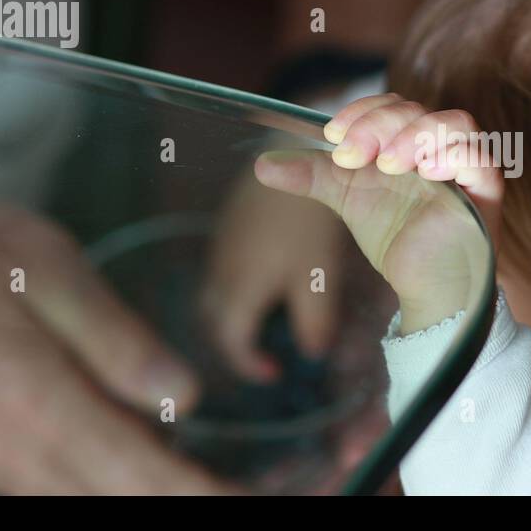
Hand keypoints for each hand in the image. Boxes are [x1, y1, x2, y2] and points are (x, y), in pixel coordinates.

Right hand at [0, 192, 230, 494]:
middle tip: (213, 476)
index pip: (140, 478)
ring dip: (115, 482)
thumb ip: (119, 342)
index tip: (250, 502)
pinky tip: (82, 429)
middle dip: (164, 495)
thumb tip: (184, 398)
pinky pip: (18, 480)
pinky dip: (67, 470)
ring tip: (152, 443)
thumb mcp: (52, 267)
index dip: (203, 498)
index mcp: (32, 401)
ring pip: (60, 497)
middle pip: (103, 502)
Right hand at [202, 160, 343, 381]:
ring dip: (233, 316)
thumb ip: (313, 321)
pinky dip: (234, 289)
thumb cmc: (306, 221)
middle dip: (235, 344)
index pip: (230, 341)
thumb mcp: (317, 276)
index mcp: (238, 290)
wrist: (290, 156)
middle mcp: (220, 272)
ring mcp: (220, 247)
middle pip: (213, 322)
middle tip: (266, 353)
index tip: (274, 373)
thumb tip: (312, 355)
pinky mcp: (227, 228)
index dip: (249, 364)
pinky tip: (264, 280)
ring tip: (266, 321)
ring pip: (213, 296)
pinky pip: (220, 271)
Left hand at [255, 94, 500, 332]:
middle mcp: (441, 147)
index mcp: (410, 141)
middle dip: (380, 125)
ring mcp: (467, 168)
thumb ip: (313, 177)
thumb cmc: (397, 238)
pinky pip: (483, 160)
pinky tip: (427, 171)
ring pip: (457, 124)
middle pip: (420, 110)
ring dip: (416, 135)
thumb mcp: (349, 198)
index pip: (395, 104)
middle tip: (351, 155)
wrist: (425, 287)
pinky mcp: (486, 194)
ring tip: (388, 164)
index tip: (333, 136)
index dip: (364, 111)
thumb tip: (263, 165)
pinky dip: (455, 155)